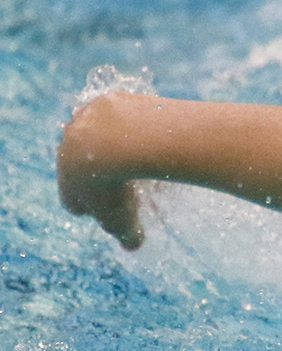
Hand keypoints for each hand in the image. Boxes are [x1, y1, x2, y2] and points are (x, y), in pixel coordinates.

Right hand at [58, 93, 146, 249]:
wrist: (112, 139)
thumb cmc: (113, 185)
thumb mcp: (122, 217)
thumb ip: (127, 234)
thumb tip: (134, 246)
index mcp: (69, 182)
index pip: (72, 200)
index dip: (87, 207)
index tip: (99, 211)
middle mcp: (69, 151)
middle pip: (79, 166)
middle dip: (94, 174)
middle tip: (114, 180)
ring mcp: (83, 125)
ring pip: (92, 136)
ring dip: (108, 143)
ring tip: (130, 151)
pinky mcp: (101, 104)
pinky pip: (113, 115)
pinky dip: (126, 122)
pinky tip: (144, 127)